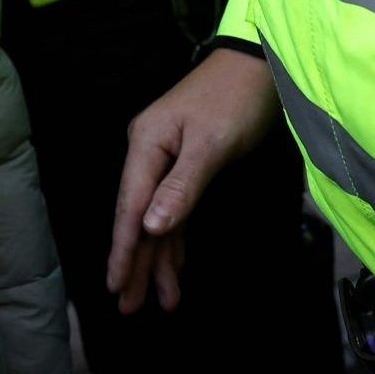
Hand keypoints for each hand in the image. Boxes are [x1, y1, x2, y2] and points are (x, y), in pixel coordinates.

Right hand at [106, 47, 278, 313]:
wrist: (258, 65)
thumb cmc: (235, 100)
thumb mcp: (212, 144)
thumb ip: (181, 187)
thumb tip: (150, 228)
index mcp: (146, 145)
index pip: (131, 206)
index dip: (124, 249)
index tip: (116, 285)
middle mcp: (149, 153)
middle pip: (139, 218)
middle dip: (137, 264)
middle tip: (130, 308)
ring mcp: (166, 160)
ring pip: (157, 219)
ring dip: (158, 259)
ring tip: (159, 302)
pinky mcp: (186, 165)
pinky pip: (174, 211)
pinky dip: (174, 240)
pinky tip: (173, 268)